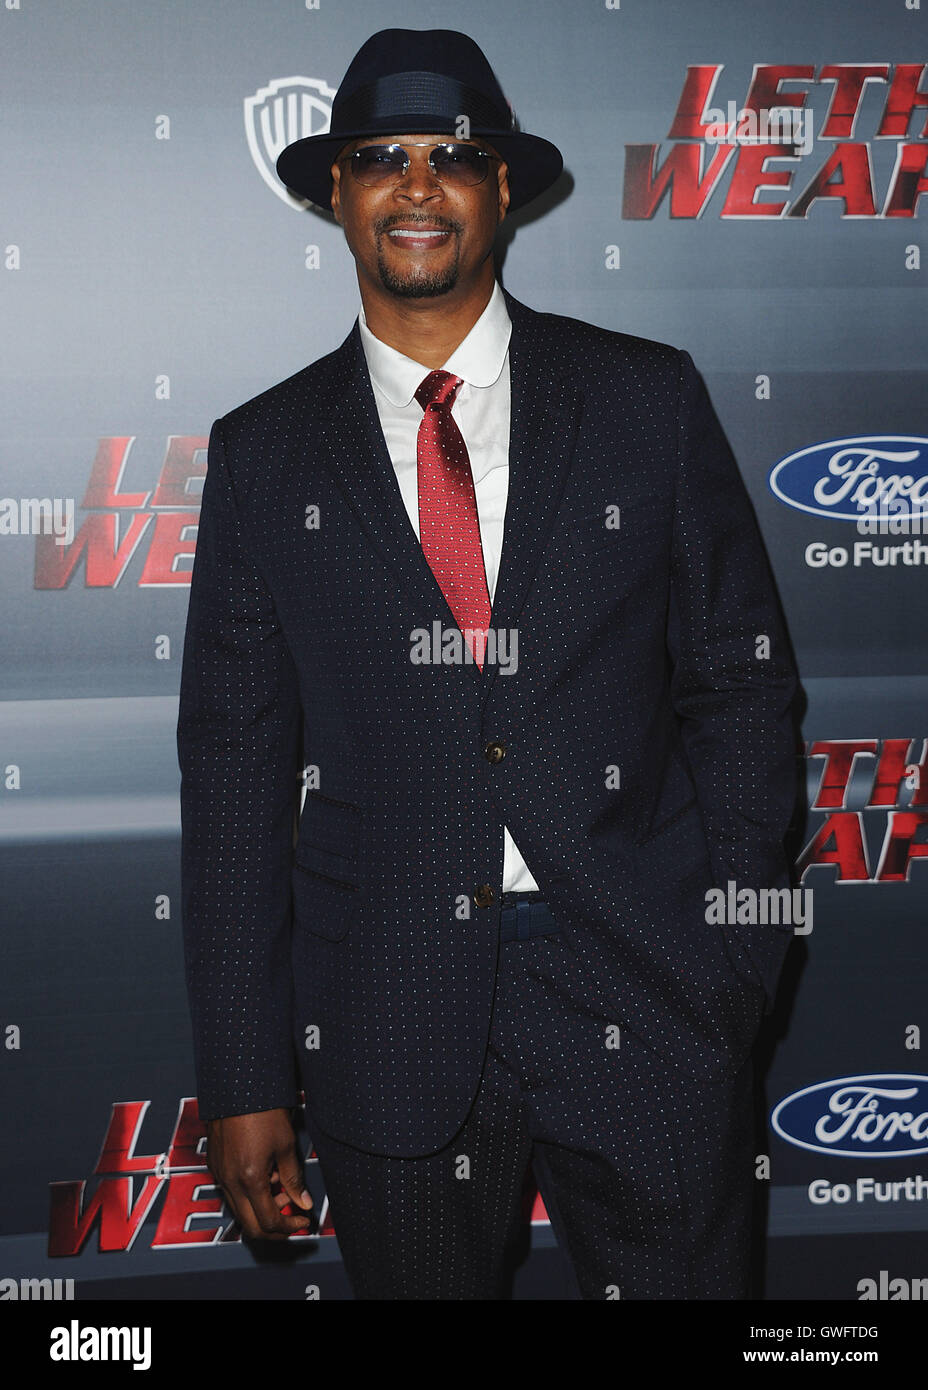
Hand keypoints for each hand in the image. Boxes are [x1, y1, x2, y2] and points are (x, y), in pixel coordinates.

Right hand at [206, 1107, 313, 1239]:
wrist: (237, 1085)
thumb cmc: (262, 1109)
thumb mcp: (285, 1145)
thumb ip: (294, 1178)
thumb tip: (303, 1201)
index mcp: (249, 1179)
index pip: (269, 1221)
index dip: (288, 1227)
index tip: (301, 1220)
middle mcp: (230, 1181)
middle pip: (250, 1226)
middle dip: (274, 1227)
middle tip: (292, 1217)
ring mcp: (219, 1174)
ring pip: (240, 1210)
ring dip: (262, 1208)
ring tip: (281, 1185)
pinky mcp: (214, 1165)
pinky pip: (232, 1192)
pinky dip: (249, 1194)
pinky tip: (265, 1174)